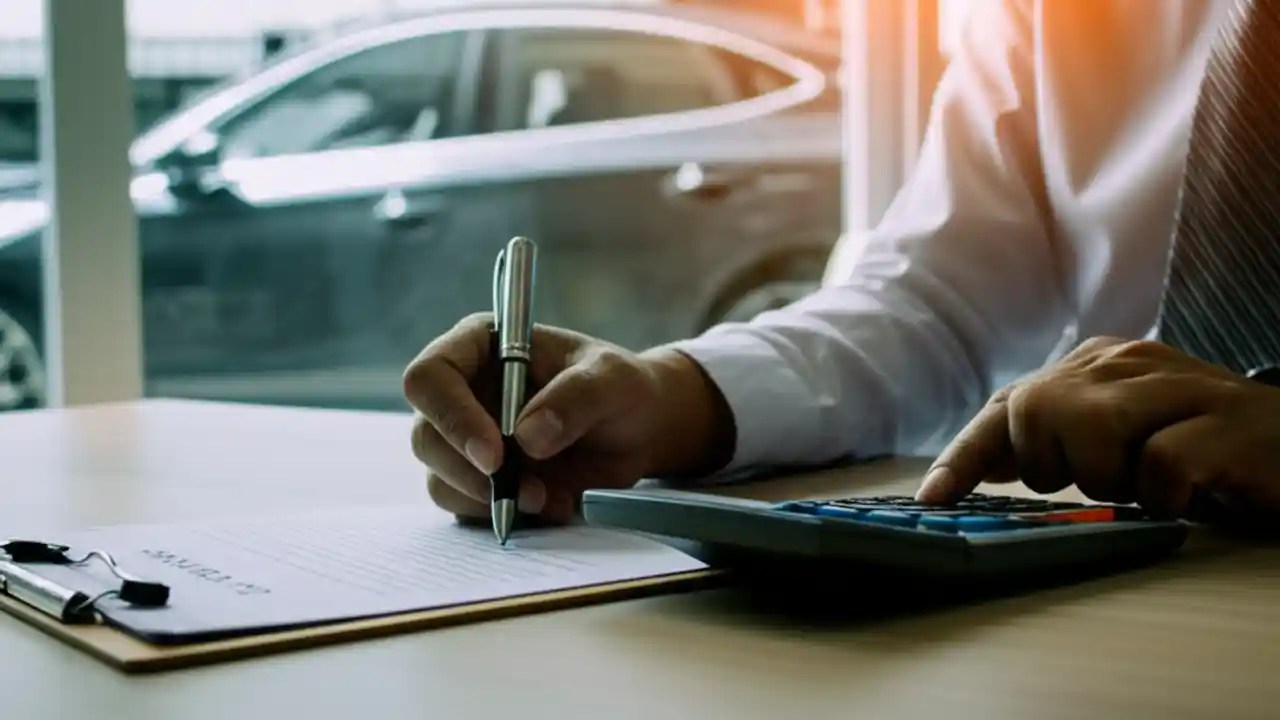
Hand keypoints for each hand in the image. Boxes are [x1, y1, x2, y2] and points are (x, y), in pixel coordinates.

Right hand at [403, 313, 733, 523]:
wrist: (637, 430)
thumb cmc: (620, 388)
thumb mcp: (611, 380)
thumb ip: (575, 398)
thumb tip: (527, 437)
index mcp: (479, 346)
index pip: (430, 376)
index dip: (450, 416)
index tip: (493, 453)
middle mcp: (462, 392)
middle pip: (425, 435)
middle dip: (469, 471)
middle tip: (526, 489)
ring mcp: (465, 440)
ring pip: (440, 479)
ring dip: (487, 500)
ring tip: (547, 498)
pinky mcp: (479, 479)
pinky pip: (466, 507)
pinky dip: (503, 515)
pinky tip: (549, 504)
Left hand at [916, 337, 1279, 519]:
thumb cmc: (1198, 450)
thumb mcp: (1116, 438)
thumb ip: (1051, 439)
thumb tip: (975, 466)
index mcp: (1094, 365)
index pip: (1008, 405)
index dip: (964, 455)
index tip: (931, 499)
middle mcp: (1128, 363)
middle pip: (1037, 414)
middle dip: (1053, 466)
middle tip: (1102, 481)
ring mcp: (1180, 386)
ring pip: (1091, 431)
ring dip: (1109, 478)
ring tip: (1148, 484)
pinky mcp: (1225, 422)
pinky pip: (1159, 466)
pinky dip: (1163, 496)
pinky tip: (1187, 494)